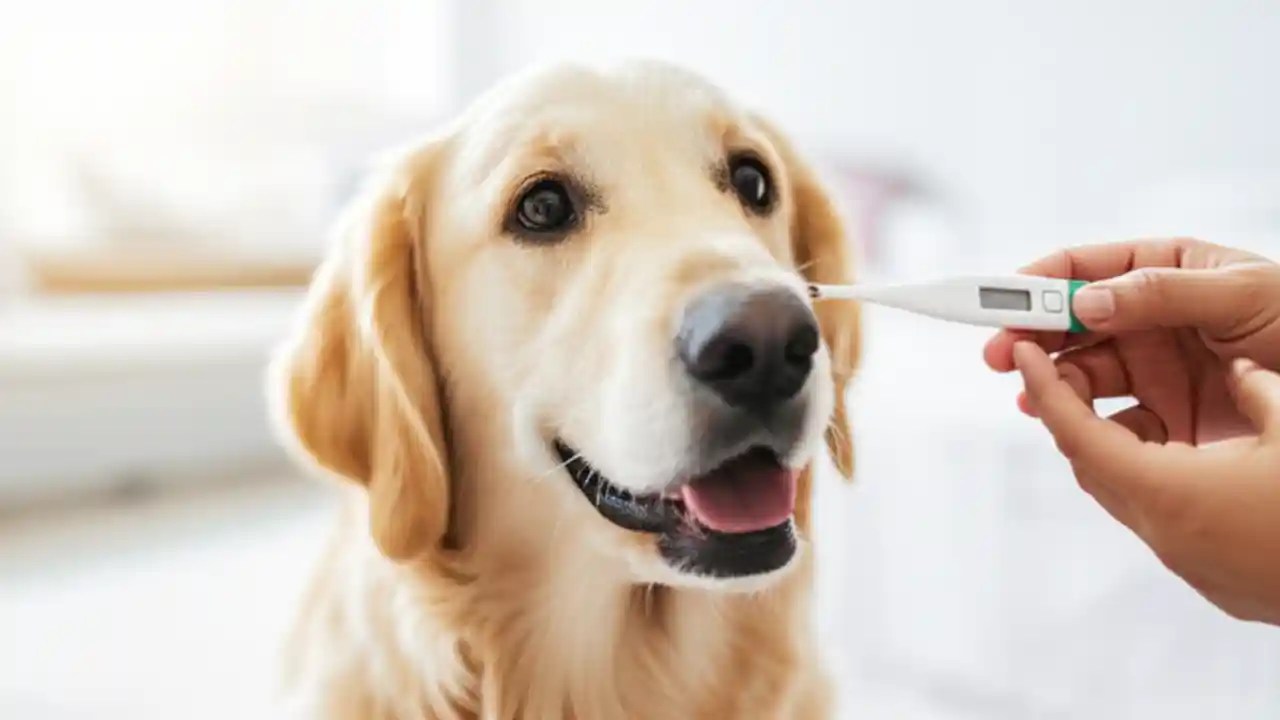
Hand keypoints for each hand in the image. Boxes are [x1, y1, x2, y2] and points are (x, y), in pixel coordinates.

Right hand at [986, 238, 1279, 444]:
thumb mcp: (1244, 296)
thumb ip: (1162, 294)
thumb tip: (1087, 300)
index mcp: (1170, 269)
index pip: (1086, 267)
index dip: (1037, 281)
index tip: (999, 299)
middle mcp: (1154, 316)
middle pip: (1071, 321)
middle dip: (1029, 334)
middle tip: (998, 353)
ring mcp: (1158, 367)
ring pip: (1082, 370)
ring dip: (1049, 379)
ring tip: (1029, 394)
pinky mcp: (1168, 416)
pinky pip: (1111, 418)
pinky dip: (1081, 420)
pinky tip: (1063, 421)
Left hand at [1015, 343, 1279, 623]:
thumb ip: (1258, 388)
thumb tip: (1240, 370)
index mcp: (1169, 492)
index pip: (1079, 434)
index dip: (1048, 389)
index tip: (1025, 356)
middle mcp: (1165, 533)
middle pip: (1092, 466)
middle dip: (1073, 414)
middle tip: (1069, 370)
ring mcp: (1189, 561)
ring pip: (1127, 495)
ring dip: (1116, 448)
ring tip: (1127, 404)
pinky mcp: (1215, 577)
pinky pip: (1163, 520)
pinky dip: (1154, 479)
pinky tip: (1184, 453)